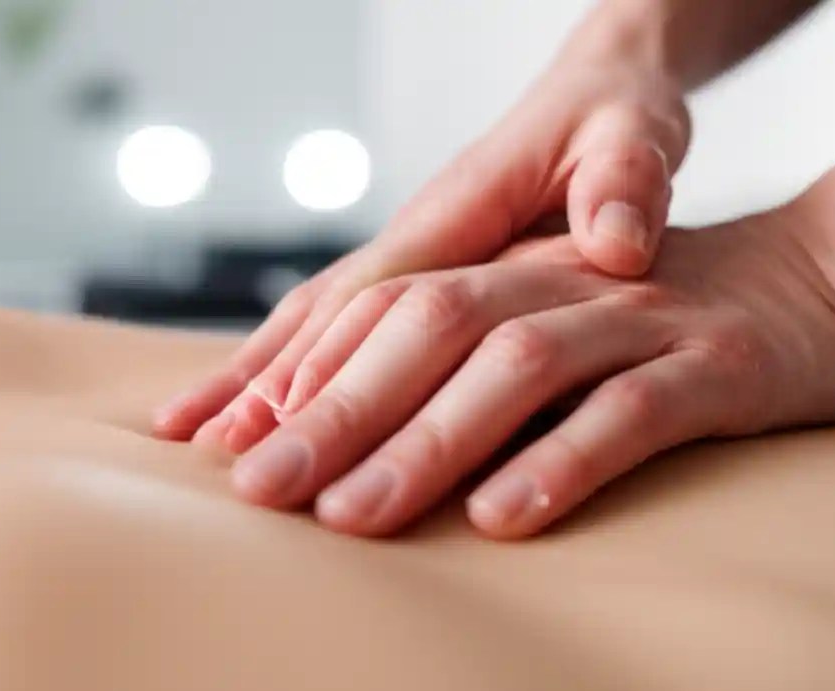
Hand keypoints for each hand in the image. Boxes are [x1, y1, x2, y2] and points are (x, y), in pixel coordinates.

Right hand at [153, 31, 689, 445]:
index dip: (333, 350)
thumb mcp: (637, 135)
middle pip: (329, 310)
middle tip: (223, 457)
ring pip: (315, 317)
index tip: (285, 416)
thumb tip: (616, 245)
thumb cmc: (616, 117)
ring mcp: (412, 252)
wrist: (601, 90)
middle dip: (272, 381)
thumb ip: (624, 183)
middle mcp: (421, 229)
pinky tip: (252, 402)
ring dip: (257, 376)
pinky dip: (286, 363)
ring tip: (196, 437)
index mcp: (464, 203)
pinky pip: (339, 320)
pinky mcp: (421, 272)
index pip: (382, 287)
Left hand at [226, 212, 834, 538]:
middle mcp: (566, 285)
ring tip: (356, 516)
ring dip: (429, 442)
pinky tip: (508, 514)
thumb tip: (360, 445)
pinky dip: (563, 460)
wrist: (820, 277)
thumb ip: (474, 365)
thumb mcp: (562, 326)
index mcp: (518, 272)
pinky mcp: (717, 368)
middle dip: (339, 410)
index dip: (312, 372)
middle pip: (432, 329)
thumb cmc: (664, 325)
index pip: (391, 307)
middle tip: (264, 489)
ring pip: (519, 368)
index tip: (238, 445)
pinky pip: (632, 413)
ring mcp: (642, 322)